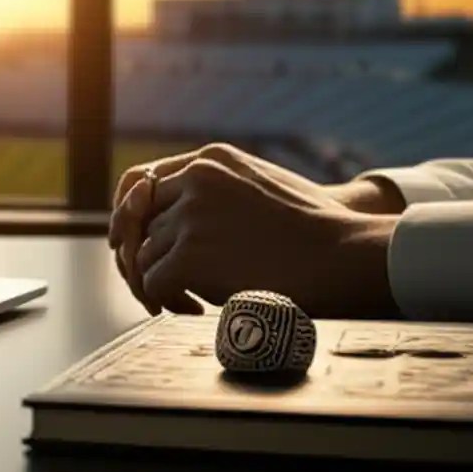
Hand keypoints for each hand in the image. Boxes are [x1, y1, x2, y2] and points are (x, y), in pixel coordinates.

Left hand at [134, 157, 400, 318]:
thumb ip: (215, 192)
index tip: (127, 242)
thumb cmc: (314, 230)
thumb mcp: (260, 186)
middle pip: (139, 222)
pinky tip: (195, 310)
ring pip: (145, 255)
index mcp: (211, 161)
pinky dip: (166, 301)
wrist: (344, 254)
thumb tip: (173, 220)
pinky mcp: (190, 256)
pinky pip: (153, 282)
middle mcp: (196, 180)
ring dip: (159, 283)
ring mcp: (191, 217)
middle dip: (145, 254)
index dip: (128, 215)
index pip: (142, 181)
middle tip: (160, 284)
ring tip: (187, 302)